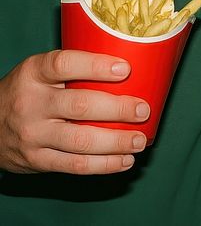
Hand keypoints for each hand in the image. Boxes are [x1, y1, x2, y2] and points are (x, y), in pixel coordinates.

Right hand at [0, 50, 149, 173]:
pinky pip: (75, 165)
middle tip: (143, 110)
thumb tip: (132, 66)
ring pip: (81, 141)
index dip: (96, 66)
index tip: (125, 68)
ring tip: (139, 140)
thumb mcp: (40, 72)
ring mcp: (32, 134)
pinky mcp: (37, 160)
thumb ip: (74, 69)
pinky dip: (104, 165)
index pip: (64, 64)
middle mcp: (31, 103)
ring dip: (116, 142)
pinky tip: (125, 160)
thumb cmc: (29, 92)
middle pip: (80, 105)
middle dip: (118, 109)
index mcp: (33, 74)